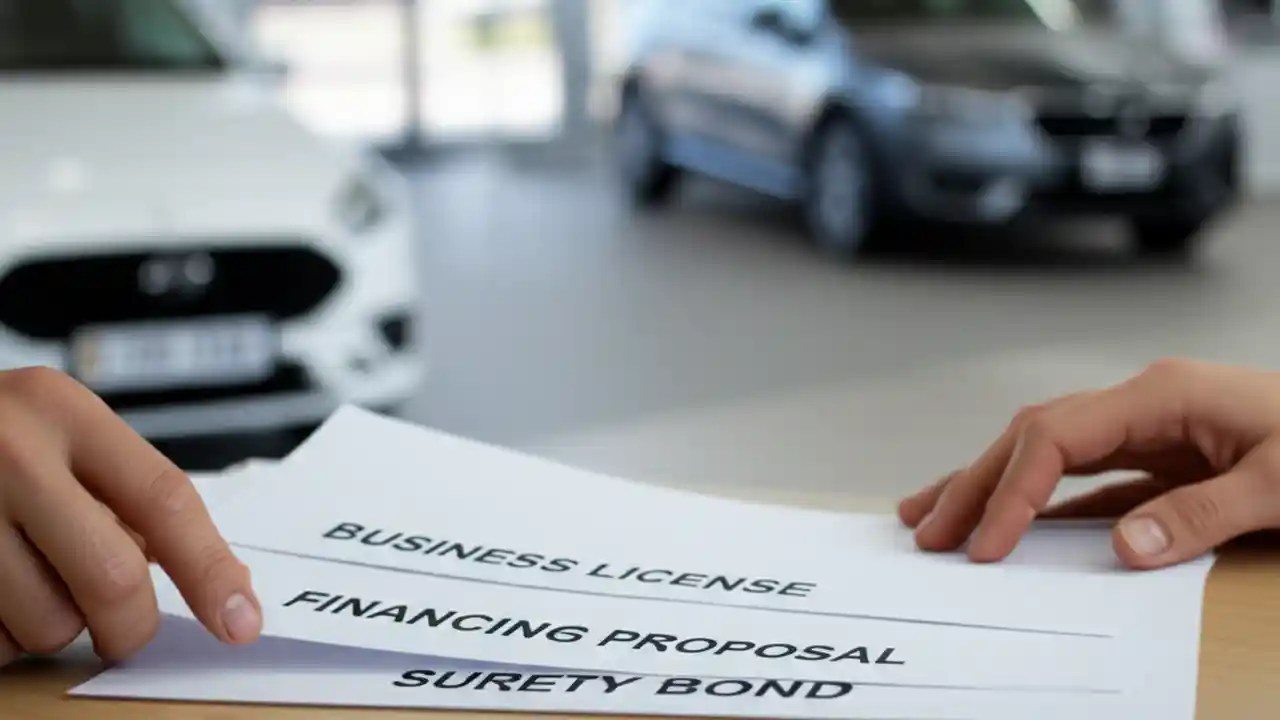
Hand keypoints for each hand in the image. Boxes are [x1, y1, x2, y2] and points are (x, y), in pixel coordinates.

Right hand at [0, 368, 259, 666]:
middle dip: (128, 625)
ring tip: (22, 586)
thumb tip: (220, 580)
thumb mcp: (55, 434)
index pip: (164, 498)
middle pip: (111, 578)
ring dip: (48, 631)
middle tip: (122, 630)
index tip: (241, 620)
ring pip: (43, 625)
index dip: (211, 570)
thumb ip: (123, 496)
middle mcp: (6, 449)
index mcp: (61, 410)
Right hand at [898, 359, 1279, 569]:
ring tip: (934, 515)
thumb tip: (1123, 547)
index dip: (1010, 491)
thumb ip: (1204, 513)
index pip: (1057, 438)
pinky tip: (1011, 527)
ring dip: (991, 484)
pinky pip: (1084, 480)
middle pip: (1033, 436)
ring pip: (1047, 452)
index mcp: (1162, 394)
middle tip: (925, 529)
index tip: (985, 546)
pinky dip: (1040, 503)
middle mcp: (1143, 402)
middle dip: (974, 481)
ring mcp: (1150, 427)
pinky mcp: (1163, 456)